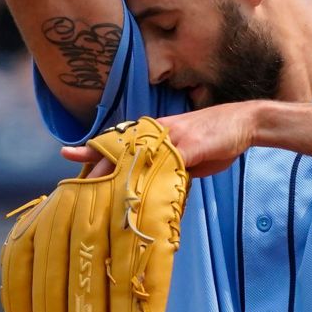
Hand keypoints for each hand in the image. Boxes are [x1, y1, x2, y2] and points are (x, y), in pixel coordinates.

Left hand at [60, 101, 260, 177]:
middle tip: (72, 180)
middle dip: (96, 164)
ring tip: (96, 188)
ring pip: (138, 156)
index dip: (92, 149)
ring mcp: (173, 139)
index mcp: (154, 133)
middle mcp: (158, 133)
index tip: (67, 154)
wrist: (244, 122)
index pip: (117, 140)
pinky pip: (167, 165)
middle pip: (120, 149)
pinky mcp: (189, 149)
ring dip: (118, 173)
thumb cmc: (213, 138)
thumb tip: (152, 187)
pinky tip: (140, 189)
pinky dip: (154, 178)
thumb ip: (166, 168)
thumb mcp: (185, 155)